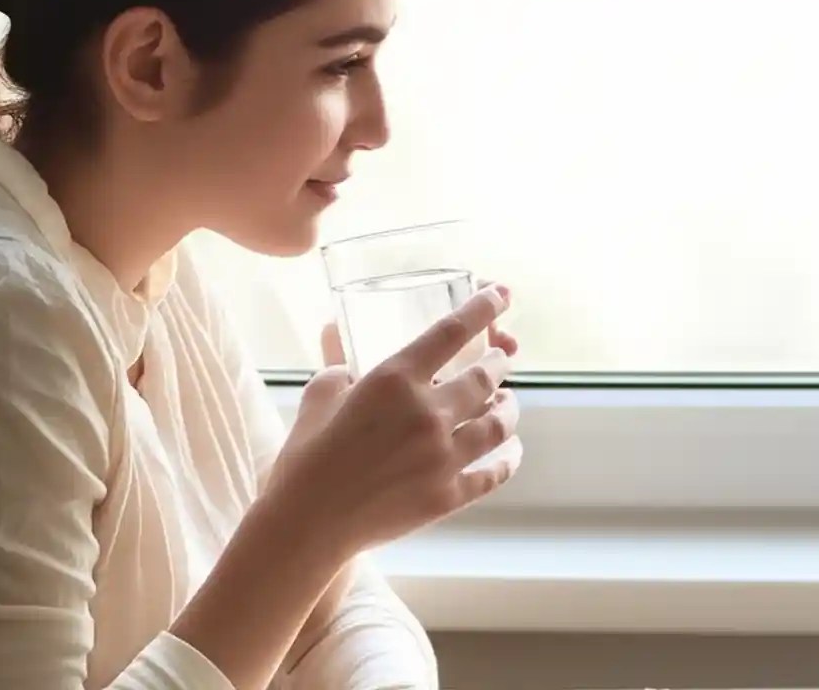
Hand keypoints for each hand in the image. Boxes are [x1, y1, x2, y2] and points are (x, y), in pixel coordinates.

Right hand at [266, 286, 521, 556]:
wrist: (308, 523)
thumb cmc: (305, 459)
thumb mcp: (318, 397)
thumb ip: (338, 371)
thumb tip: (346, 362)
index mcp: (394, 380)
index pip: (452, 331)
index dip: (483, 308)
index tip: (502, 294)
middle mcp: (427, 413)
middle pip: (485, 376)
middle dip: (500, 360)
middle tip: (503, 356)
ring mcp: (443, 457)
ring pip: (499, 424)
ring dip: (509, 407)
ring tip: (508, 401)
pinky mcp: (449, 495)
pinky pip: (494, 472)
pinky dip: (509, 459)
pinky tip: (512, 452)